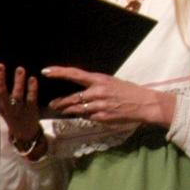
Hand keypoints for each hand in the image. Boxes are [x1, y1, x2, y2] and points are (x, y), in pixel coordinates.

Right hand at [0, 64, 45, 154]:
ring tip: (20, 69)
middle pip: (1, 93)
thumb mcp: (1, 107)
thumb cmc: (12, 116)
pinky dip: (32, 88)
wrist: (25, 135)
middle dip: (0, 79)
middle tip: (0, 66)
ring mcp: (19, 109)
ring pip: (17, 95)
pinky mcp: (31, 110)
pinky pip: (31, 98)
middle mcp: (7, 107)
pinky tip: (32, 79)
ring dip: (18, 82)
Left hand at [44, 66, 175, 127]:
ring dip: (67, 110)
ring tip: (59, 110)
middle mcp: (97, 92)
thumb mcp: (110, 82)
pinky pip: (87, 117)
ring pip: (77, 110)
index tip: (46, 71)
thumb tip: (81, 91)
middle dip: (60, 102)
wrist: (143, 104)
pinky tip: (83, 114)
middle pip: (72, 98)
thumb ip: (94, 86)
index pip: (74, 74)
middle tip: (51, 104)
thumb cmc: (127, 91)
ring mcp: (99, 106)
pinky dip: (84, 116)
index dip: (59, 72)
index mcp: (99, 80)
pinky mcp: (102, 118)